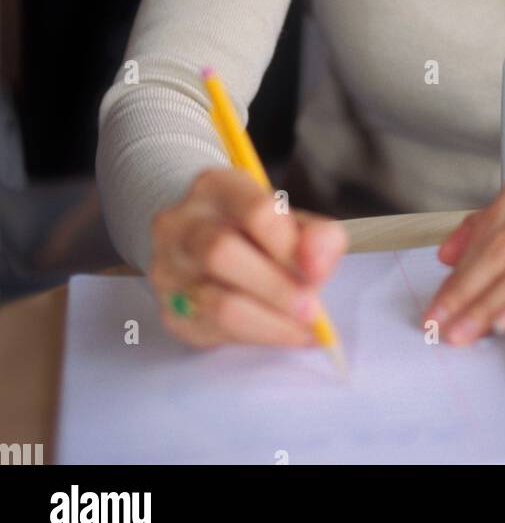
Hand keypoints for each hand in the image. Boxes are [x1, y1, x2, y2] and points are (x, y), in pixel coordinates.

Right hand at [148, 166, 348, 348]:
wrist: (203, 242)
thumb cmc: (254, 230)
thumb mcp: (288, 219)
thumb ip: (313, 236)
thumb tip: (318, 264)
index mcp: (215, 187)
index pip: (255, 212)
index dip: (289, 246)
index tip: (317, 273)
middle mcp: (181, 223)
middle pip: (223, 253)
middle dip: (276, 288)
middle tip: (311, 310)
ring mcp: (168, 268)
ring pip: (217, 302)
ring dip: (270, 321)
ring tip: (301, 327)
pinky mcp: (170, 310)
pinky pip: (214, 330)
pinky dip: (256, 335)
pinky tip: (279, 331)